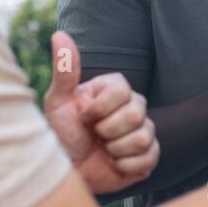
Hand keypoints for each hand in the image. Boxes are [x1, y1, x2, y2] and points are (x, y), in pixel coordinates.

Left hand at [44, 31, 159, 194]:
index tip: (84, 116)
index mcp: (114, 90)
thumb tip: (59, 34)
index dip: (100, 109)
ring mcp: (143, 131)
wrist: (67, 172)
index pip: (122, 91)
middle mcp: (133, 106)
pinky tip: (113, 164)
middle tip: (94, 136)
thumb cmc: (60, 135)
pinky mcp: (149, 156)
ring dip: (115, 150)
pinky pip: (147, 159)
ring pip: (142, 138)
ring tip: (103, 150)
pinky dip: (124, 166)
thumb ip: (64, 70)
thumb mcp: (57, 102)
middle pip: (136, 114)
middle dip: (107, 131)